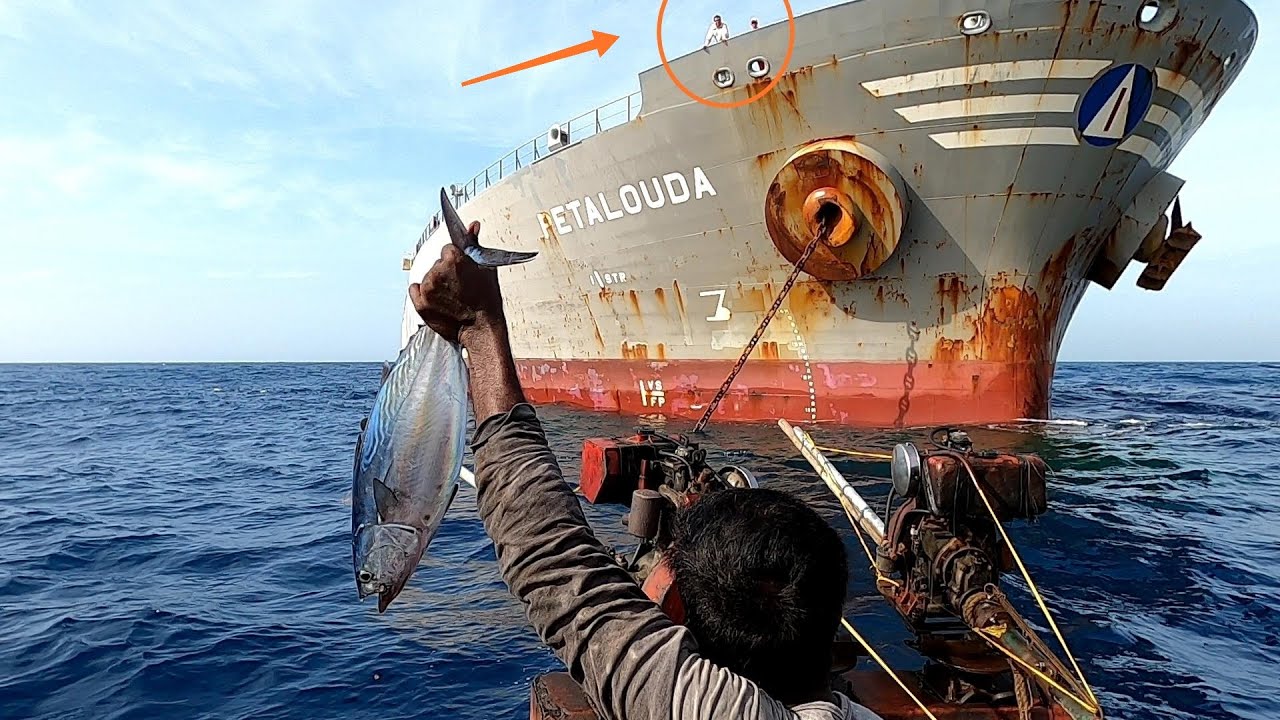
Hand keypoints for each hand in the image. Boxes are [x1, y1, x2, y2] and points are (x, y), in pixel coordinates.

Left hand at [408, 220, 506, 347]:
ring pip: (428, 277)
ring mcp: (427, 288)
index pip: (448, 249)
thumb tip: (472, 226)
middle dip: (447, 272)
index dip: (456, 261)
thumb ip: (474, 244)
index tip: (462, 271)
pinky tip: (439, 301)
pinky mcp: (420, 303)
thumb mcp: (486, 268)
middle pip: (437, 264)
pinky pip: (415, 290)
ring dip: (437, 284)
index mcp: (453, 259)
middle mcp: (437, 271)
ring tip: (452, 297)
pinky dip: (423, 294)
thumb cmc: (487, 301)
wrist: (481, 328)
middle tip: (460, 287)